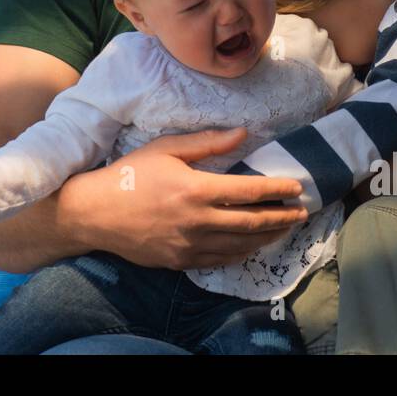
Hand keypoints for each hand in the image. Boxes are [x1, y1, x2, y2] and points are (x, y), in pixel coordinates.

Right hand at [61, 127, 309, 270]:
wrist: (95, 213)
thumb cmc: (130, 175)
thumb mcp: (166, 149)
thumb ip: (207, 142)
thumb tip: (242, 133)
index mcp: (195, 189)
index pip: (249, 191)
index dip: (277, 190)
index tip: (296, 188)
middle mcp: (197, 221)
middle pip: (251, 223)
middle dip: (281, 218)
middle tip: (301, 212)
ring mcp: (189, 245)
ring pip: (239, 246)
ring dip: (267, 237)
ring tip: (283, 228)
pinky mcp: (180, 261)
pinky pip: (219, 260)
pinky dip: (241, 253)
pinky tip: (251, 245)